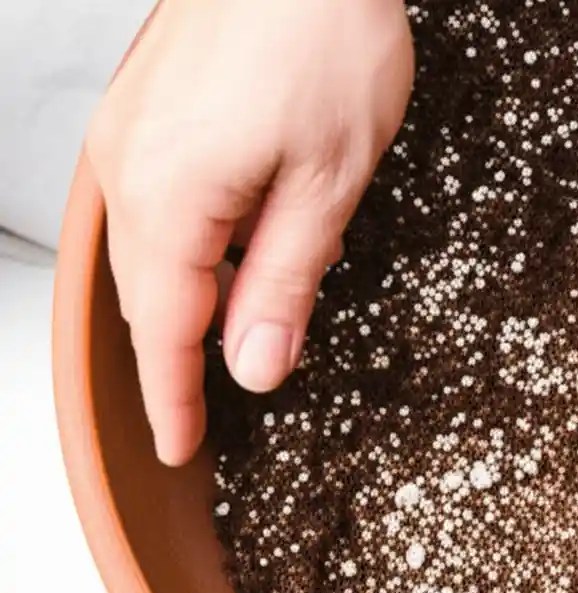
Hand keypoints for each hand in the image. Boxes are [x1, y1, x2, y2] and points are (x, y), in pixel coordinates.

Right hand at [87, 0, 413, 464]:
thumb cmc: (323, 36)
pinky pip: (152, 201)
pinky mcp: (144, 107)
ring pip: (148, 249)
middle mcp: (129, 167)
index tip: (180, 448)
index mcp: (171, 198)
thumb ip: (287, 280)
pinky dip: (189, 242)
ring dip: (188, 296)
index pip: (165, 331)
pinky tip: (234, 241)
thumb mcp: (330, 181)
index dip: (175, 400)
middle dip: (181, 353)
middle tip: (209, 405)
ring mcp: (128, 132)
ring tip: (235, 325)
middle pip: (148, 293)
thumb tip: (257, 365)